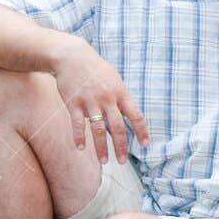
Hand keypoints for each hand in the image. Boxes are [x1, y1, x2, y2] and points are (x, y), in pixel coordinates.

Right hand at [52, 39, 149, 163]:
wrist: (72, 57)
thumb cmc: (95, 70)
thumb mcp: (114, 79)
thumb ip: (120, 98)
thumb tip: (128, 114)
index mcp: (120, 93)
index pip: (135, 115)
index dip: (142, 131)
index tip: (146, 145)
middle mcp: (107, 99)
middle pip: (117, 127)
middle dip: (121, 146)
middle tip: (123, 161)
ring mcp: (90, 101)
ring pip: (97, 129)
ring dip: (101, 147)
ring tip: (104, 161)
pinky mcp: (74, 103)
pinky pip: (77, 124)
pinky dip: (79, 136)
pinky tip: (81, 147)